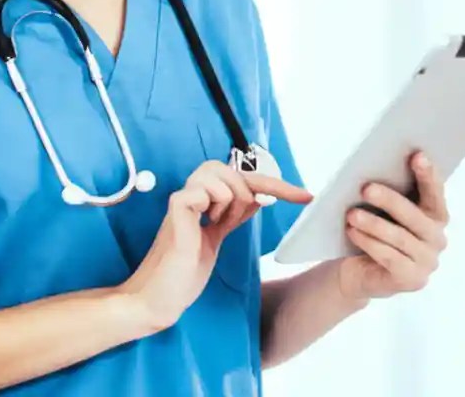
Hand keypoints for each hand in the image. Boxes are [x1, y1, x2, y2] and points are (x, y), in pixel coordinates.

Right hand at [119, 160, 312, 331]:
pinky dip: (212, 202)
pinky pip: (200, 189)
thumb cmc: (183, 273)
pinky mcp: (176, 210)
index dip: (276, 185)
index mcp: (203, 202)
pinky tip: (206, 224)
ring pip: (214, 171)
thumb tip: (257, 197)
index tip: (306, 196)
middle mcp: (192, 196)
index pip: (243, 180)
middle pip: (226, 167)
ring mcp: (183, 201)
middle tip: (235, 220)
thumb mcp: (217, 239)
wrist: (159, 297)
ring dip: (228, 196)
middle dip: (245, 188)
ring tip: (218, 222)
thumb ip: (232, 216)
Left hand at [336, 151, 449, 302]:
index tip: (417, 155)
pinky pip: (389, 257)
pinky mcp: (412, 280)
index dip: (428, 175)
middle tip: (366, 187)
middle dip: (390, 200)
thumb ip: (386, 191)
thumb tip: (372, 169)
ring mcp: (427, 262)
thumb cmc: (373, 230)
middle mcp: (437, 239)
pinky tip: (352, 232)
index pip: (435, 193)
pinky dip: (368, 242)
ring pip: (400, 238)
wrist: (359, 269)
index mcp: (435, 216)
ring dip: (373, 224)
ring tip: (351, 214)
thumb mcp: (380, 210)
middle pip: (416, 216)